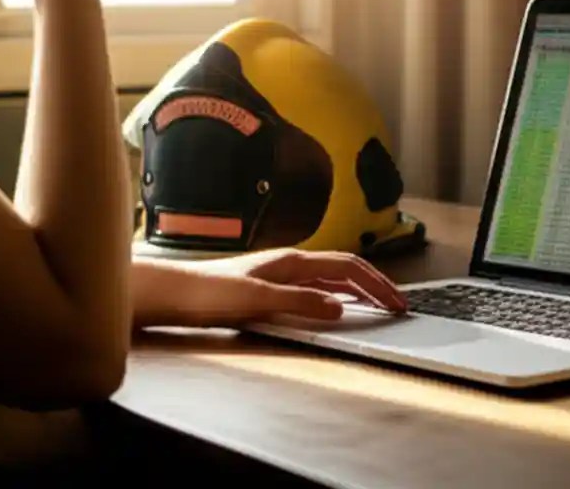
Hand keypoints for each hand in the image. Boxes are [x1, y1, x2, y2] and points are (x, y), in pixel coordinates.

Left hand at [137, 250, 407, 327]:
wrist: (172, 294)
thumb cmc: (207, 292)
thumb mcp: (258, 300)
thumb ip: (300, 301)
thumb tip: (340, 306)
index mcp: (292, 261)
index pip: (349, 267)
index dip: (377, 283)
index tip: (398, 302)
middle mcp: (288, 263)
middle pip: (344, 269)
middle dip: (375, 285)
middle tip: (398, 305)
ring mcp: (278, 275)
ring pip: (330, 278)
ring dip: (358, 290)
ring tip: (377, 305)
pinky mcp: (267, 289)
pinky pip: (314, 288)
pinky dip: (336, 296)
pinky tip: (335, 308)